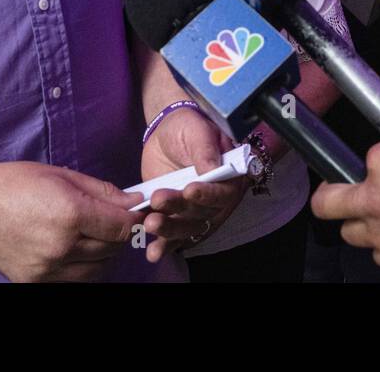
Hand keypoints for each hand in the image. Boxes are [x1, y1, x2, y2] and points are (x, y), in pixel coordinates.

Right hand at [0, 161, 143, 281]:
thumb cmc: (16, 182)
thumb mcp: (64, 176)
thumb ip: (103, 192)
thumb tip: (134, 201)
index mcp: (70, 214)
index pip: (122, 228)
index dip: (134, 219)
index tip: (134, 213)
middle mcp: (60, 246)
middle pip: (112, 249)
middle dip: (118, 234)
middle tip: (110, 220)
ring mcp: (46, 268)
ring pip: (96, 269)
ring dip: (102, 253)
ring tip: (90, 234)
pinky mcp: (33, 281)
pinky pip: (73, 280)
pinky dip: (80, 267)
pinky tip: (72, 249)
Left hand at [139, 108, 245, 261]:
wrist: (166, 133)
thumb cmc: (188, 128)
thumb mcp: (198, 131)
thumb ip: (205, 150)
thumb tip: (213, 168)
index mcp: (229, 177)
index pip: (223, 192)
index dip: (208, 194)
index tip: (190, 190)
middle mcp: (215, 200)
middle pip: (203, 213)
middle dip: (180, 210)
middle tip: (159, 201)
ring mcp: (195, 211)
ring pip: (187, 228)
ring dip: (170, 230)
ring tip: (151, 224)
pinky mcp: (176, 217)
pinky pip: (172, 236)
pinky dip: (163, 245)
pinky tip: (152, 252)